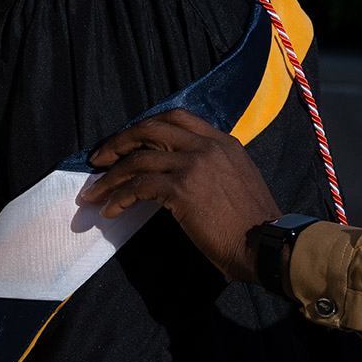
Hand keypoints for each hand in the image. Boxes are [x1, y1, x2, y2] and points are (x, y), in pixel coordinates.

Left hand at [79, 108, 282, 283]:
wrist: (266, 244)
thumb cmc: (253, 222)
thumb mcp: (239, 177)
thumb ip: (213, 165)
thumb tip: (177, 170)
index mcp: (222, 141)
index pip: (176, 117)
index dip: (145, 126)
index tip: (127, 141)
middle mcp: (206, 146)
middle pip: (150, 128)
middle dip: (118, 142)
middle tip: (98, 159)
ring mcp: (193, 165)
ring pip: (138, 159)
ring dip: (110, 177)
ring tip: (94, 193)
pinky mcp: (182, 189)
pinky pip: (139, 186)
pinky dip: (119, 197)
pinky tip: (110, 210)